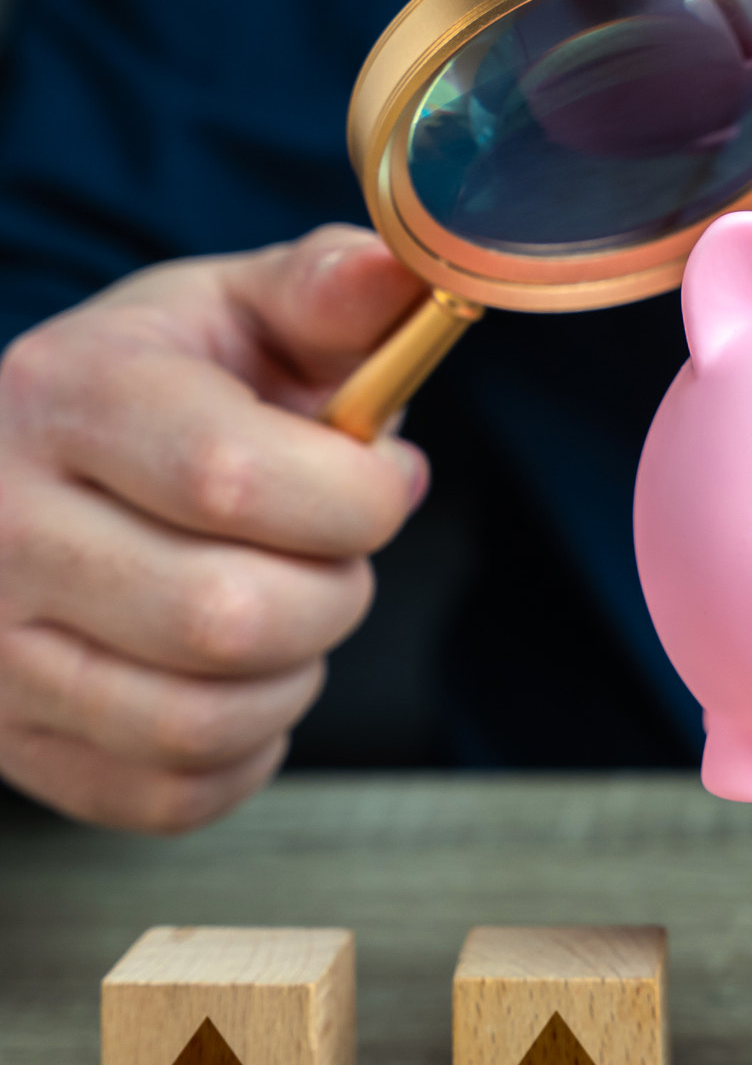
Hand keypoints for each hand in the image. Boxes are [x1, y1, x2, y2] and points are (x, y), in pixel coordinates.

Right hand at [0, 226, 426, 831]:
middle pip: (228, 617)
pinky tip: (238, 679)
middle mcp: (0, 529)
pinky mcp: (12, 744)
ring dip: (294, 678)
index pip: (235, 477)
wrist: (11, 473)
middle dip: (336, 592)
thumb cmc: (158, 394)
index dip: (357, 497)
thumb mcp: (230, 315)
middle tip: (332, 554)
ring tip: (289, 614)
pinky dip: (244, 749)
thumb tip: (398, 271)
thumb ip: (325, 291)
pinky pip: (170, 793)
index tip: (384, 478)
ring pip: (199, 721)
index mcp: (66, 399)